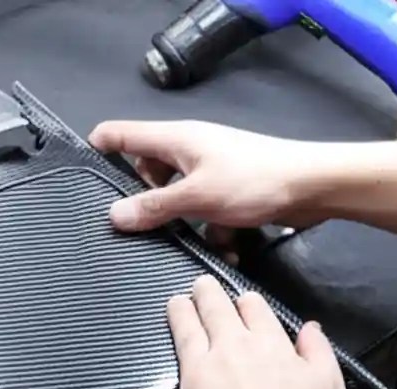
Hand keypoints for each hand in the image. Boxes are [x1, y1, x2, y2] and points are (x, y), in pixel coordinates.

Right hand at [88, 120, 334, 233]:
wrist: (312, 187)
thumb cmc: (253, 181)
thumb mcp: (196, 197)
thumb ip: (153, 206)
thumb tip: (113, 215)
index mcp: (175, 139)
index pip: (120, 133)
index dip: (98, 149)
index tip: (84, 178)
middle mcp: (189, 149)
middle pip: (147, 170)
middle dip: (146, 199)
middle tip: (149, 220)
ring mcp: (210, 168)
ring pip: (177, 196)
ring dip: (183, 220)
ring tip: (194, 236)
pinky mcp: (229, 189)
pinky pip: (205, 210)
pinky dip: (211, 229)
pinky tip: (225, 246)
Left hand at [170, 275, 346, 388]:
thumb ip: (319, 355)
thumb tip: (310, 328)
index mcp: (278, 346)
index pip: (259, 311)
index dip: (249, 303)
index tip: (243, 303)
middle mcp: (245, 344)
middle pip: (227, 307)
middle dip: (215, 292)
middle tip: (205, 285)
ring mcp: (214, 358)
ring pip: (201, 315)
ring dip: (193, 300)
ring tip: (183, 294)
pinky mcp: (190, 376)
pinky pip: (182, 335)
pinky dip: (178, 317)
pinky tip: (174, 311)